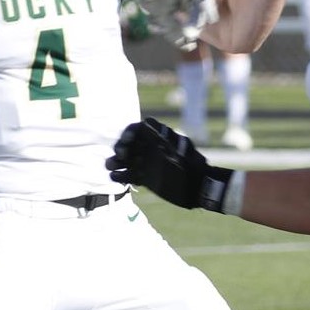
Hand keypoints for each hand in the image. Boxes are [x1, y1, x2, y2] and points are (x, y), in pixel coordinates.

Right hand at [106, 118, 234, 211]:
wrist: (200, 188)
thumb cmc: (191, 165)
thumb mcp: (177, 149)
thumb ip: (161, 137)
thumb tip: (145, 122)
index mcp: (158, 139)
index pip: (138, 130)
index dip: (129, 133)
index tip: (127, 140)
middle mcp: (151, 150)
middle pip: (129, 145)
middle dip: (121, 148)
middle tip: (120, 155)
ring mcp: (147, 164)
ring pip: (126, 161)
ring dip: (116, 162)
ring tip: (110, 167)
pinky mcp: (146, 179)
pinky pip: (129, 175)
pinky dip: (121, 176)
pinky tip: (114, 178)